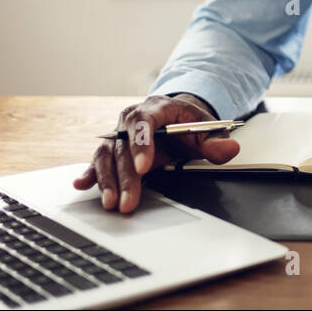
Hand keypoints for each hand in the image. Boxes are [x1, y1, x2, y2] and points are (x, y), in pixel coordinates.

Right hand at [72, 93, 239, 212]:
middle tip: (128, 200)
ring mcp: (118, 135)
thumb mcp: (206, 128)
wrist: (174, 116)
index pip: (144, 123)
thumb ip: (216, 141)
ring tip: (110, 202)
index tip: (144, 167)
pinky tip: (81, 185)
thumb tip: (230, 150)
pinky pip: (97, 160)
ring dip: (106, 180)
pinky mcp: (111, 149)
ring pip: (107, 155)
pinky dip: (89, 173)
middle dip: (125, 176)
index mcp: (155, 108)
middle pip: (123, 147)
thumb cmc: (187, 122)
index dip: (142, 144)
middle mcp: (130, 120)